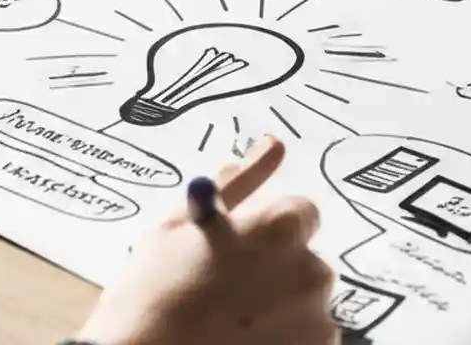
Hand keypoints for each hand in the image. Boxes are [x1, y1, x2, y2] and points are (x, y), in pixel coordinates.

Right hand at [76, 136, 337, 344]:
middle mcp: (311, 271)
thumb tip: (272, 145)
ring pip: (304, 303)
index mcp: (281, 228)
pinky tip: (238, 342)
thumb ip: (238, 184)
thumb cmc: (153, 293)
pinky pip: (307, 340)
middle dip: (273, 269)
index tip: (238, 249)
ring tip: (227, 321)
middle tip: (223, 289)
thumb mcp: (181, 225)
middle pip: (304, 259)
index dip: (267, 230)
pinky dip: (282, 339)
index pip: (300, 213)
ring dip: (278, 308)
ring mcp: (317, 322)